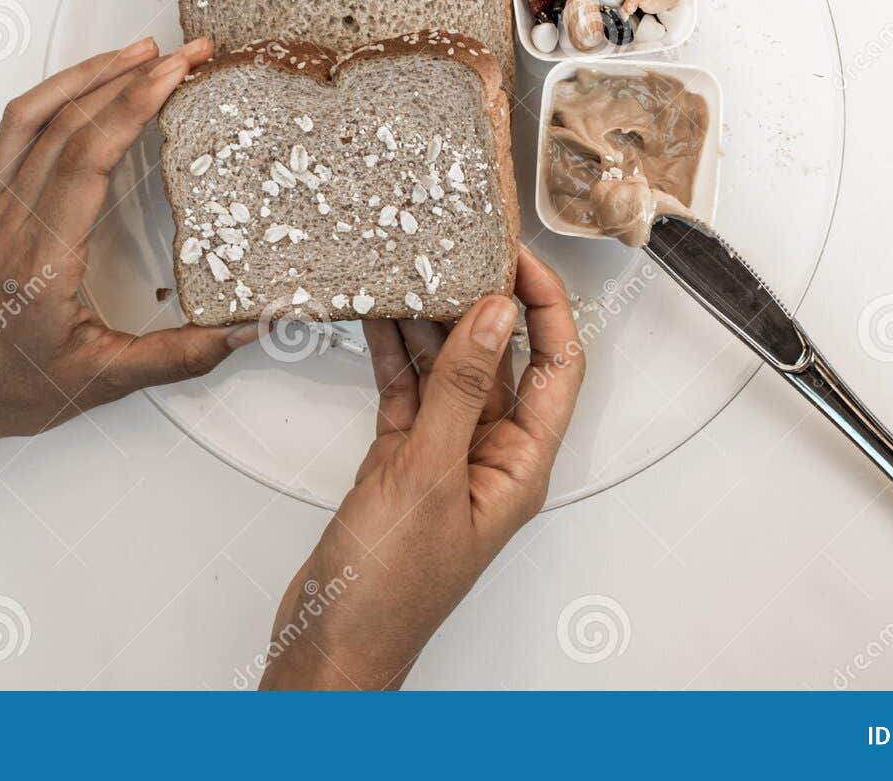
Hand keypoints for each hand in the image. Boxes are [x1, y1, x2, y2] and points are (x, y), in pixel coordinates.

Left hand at [0, 36, 255, 446]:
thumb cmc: (6, 388)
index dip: (133, 106)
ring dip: (90, 73)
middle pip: (69, 122)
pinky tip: (87, 84)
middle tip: (186, 53)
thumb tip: (244, 332)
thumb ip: (177, 357)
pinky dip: (56, 93)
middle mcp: (11, 219)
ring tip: (142, 51)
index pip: (88, 158)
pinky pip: (16, 129)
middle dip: (131, 76)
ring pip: (36, 114)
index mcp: (41, 258)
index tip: (175, 73)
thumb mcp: (100, 382)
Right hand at [257, 247, 583, 689]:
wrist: (333, 644)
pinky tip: (377, 316)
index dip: (547, 305)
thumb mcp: (428, 474)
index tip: (517, 256)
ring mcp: (445, 457)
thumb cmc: (389, 589)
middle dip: (483, 301)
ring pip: (450, 369)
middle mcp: (491, 455)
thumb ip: (462, 390)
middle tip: (457, 248)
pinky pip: (408, 391)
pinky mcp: (401, 461)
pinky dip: (393, 353)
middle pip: (504, 359)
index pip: (559, 364)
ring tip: (413, 267)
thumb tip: (496, 316)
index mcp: (522, 463)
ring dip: (432, 321)